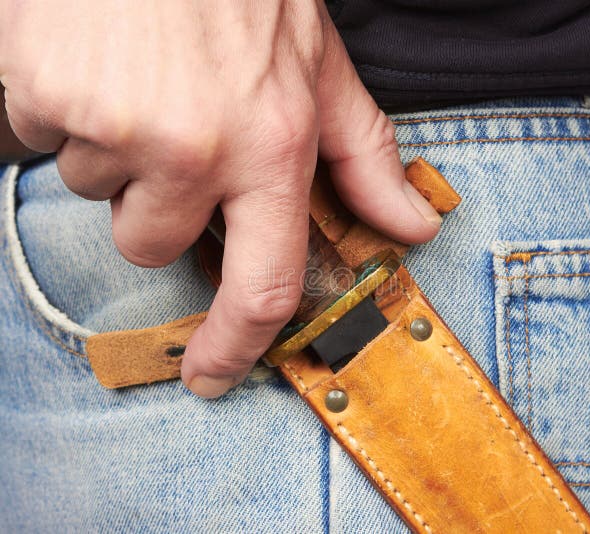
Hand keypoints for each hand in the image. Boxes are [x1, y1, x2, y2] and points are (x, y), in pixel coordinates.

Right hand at [0, 1, 440, 397]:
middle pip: (154, 242)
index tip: (212, 375)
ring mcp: (114, 126)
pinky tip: (97, 60)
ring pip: (97, 192)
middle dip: (156, 202)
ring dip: (112, 149)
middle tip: (172, 124)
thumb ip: (367, 156)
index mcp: (271, 147)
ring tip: (138, 78)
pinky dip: (62, 109)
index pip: (261, 284)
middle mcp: (194, 150)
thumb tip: (411, 227)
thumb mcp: (321, 67)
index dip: (236, 346)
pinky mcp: (46, 96)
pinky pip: (43, 139)